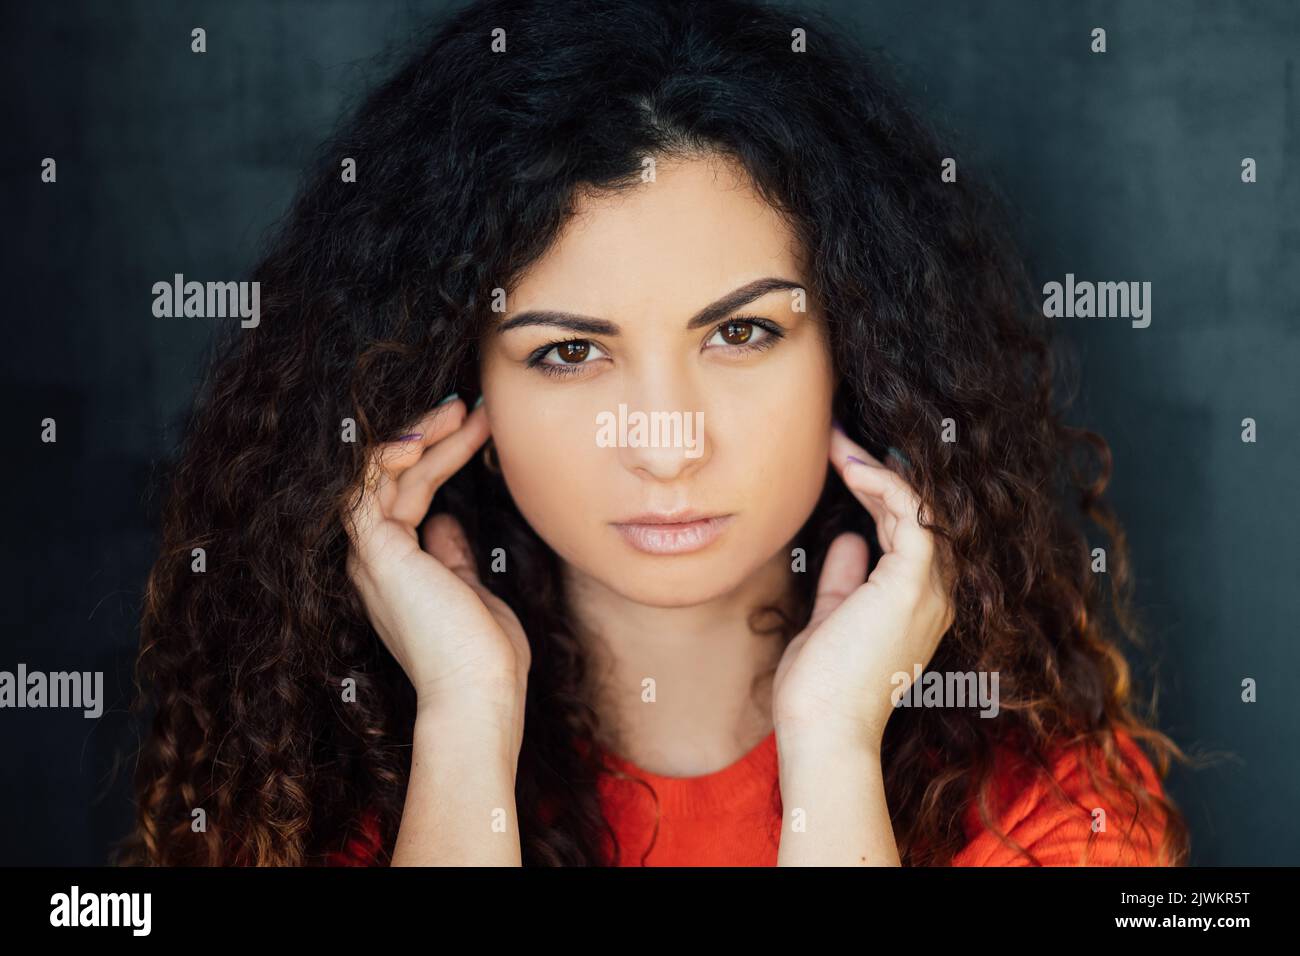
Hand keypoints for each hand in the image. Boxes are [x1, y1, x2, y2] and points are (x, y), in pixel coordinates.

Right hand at [343, 397, 529, 745]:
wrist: (478, 696)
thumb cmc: (484, 659)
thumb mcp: (471, 593)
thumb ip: (453, 558)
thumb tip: (446, 524)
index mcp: (397, 566)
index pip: (410, 491)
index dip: (441, 455)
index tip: (479, 427)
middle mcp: (376, 557)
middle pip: (394, 475)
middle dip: (433, 435)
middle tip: (471, 406)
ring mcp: (372, 555)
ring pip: (381, 473)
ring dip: (421, 435)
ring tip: (463, 410)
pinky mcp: (377, 552)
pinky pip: (368, 485)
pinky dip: (393, 453)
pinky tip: (428, 433)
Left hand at [772, 424, 954, 752]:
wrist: (821, 730)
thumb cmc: (820, 688)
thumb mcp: (831, 619)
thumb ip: (844, 579)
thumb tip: (848, 540)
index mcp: (916, 602)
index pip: (908, 528)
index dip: (877, 489)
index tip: (839, 459)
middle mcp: (934, 593)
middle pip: (918, 510)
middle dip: (877, 468)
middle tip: (837, 435)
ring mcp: (929, 589)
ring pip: (918, 505)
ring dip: (876, 468)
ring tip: (837, 441)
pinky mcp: (912, 585)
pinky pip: (913, 515)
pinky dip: (884, 484)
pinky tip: (851, 466)